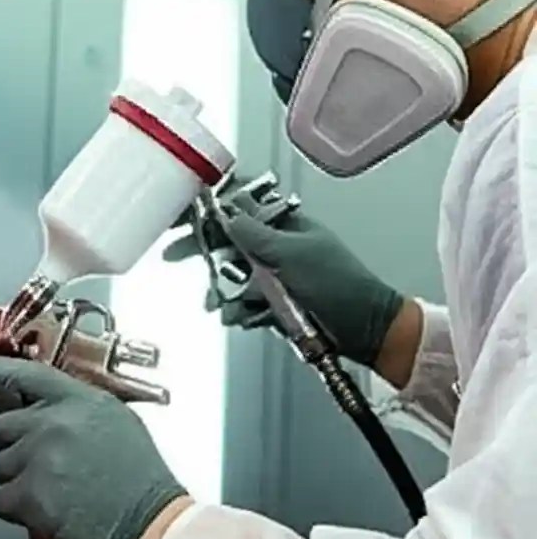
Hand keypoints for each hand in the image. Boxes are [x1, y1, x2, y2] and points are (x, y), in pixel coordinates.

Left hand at [0, 356, 186, 538]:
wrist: (151, 527)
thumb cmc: (141, 481)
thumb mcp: (116, 421)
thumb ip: (74, 408)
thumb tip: (39, 408)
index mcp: (79, 401)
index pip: (20, 375)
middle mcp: (54, 423)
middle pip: (0, 427)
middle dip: (15, 447)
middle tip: (45, 466)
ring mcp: (38, 459)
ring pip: (0, 466)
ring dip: (19, 482)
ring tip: (56, 492)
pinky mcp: (28, 496)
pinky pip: (1, 500)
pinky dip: (19, 511)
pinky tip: (49, 511)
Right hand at [162, 184, 404, 367]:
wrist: (365, 329)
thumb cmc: (338, 283)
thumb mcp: (293, 253)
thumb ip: (255, 235)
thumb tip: (227, 213)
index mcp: (285, 225)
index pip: (240, 209)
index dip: (209, 211)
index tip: (180, 216)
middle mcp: (277, 247)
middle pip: (229, 243)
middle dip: (206, 253)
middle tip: (174, 256)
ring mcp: (276, 276)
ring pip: (233, 278)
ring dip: (225, 293)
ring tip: (223, 306)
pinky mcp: (276, 304)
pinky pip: (245, 304)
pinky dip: (240, 312)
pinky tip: (242, 319)